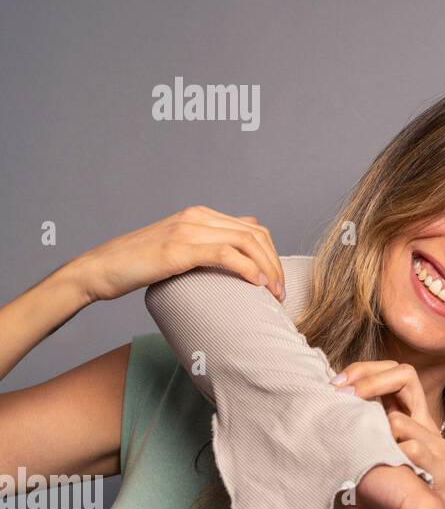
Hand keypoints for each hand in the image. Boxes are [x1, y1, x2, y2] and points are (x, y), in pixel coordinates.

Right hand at [62, 206, 283, 303]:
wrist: (99, 270)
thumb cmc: (138, 267)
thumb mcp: (178, 252)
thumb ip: (204, 250)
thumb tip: (237, 262)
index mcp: (200, 215)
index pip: (253, 229)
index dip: (272, 255)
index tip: (277, 282)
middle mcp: (197, 216)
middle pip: (256, 234)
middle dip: (276, 264)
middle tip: (281, 293)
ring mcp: (188, 229)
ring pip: (246, 242)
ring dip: (268, 269)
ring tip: (274, 294)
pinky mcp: (179, 248)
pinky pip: (225, 253)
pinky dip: (248, 268)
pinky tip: (258, 284)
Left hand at [331, 360, 444, 508]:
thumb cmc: (409, 492)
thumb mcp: (388, 452)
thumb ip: (370, 429)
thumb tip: (331, 410)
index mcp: (415, 416)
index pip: (396, 370)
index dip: (366, 370)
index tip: (337, 384)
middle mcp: (427, 424)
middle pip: (404, 375)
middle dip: (368, 380)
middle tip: (340, 394)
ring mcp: (436, 445)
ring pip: (399, 418)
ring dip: (372, 427)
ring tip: (352, 438)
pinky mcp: (440, 471)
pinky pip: (411, 451)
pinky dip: (389, 454)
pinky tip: (372, 464)